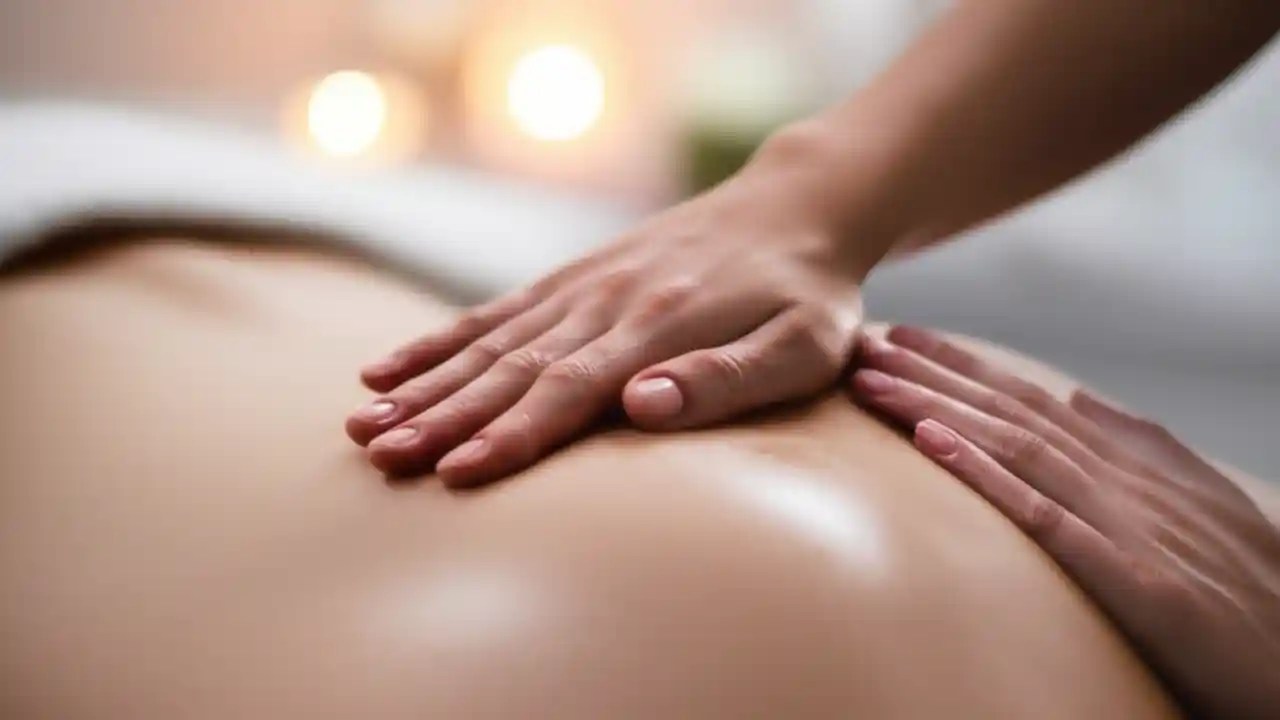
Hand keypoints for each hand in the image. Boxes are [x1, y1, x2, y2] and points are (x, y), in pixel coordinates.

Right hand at [346, 156, 865, 485]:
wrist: (795, 206)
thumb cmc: (808, 296)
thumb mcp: (801, 346)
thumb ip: (726, 379)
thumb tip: (643, 408)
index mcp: (659, 329)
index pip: (570, 391)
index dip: (512, 436)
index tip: (455, 475)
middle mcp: (606, 305)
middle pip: (511, 370)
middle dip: (444, 418)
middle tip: (380, 460)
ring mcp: (582, 288)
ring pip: (489, 342)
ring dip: (425, 384)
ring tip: (363, 424)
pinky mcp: (572, 279)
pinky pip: (494, 311)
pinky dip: (438, 340)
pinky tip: (388, 366)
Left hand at [851, 326, 1279, 719]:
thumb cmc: (1257, 594)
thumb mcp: (1206, 507)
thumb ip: (1146, 449)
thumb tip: (1086, 398)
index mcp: (1135, 467)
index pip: (1032, 400)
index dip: (962, 365)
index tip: (901, 337)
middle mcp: (1126, 483)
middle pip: (1012, 412)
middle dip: (931, 375)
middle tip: (862, 345)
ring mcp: (1131, 527)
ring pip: (1017, 448)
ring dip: (937, 409)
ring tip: (874, 383)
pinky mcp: (1139, 582)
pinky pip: (1046, 519)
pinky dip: (987, 476)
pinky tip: (932, 444)